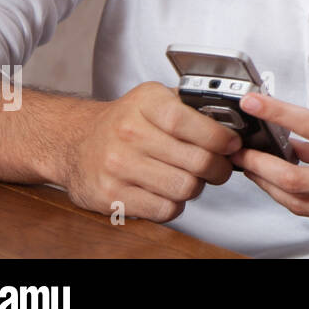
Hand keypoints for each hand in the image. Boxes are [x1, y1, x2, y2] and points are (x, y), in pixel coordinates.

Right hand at [61, 81, 239, 221]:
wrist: (74, 142)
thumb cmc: (124, 122)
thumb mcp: (153, 99)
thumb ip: (190, 107)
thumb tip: (233, 121)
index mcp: (145, 102)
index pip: (190, 122)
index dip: (220, 137)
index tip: (231, 144)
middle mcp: (129, 132)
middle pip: (196, 160)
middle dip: (218, 167)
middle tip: (219, 166)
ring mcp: (117, 166)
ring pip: (185, 187)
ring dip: (196, 186)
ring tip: (191, 178)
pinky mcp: (111, 196)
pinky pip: (164, 209)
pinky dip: (175, 204)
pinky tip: (168, 191)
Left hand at [231, 92, 308, 247]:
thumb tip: (304, 144)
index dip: (278, 113)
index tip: (254, 102)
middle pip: (292, 177)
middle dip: (257, 165)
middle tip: (239, 153)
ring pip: (297, 202)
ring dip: (270, 186)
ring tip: (257, 172)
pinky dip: (308, 202)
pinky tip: (304, 191)